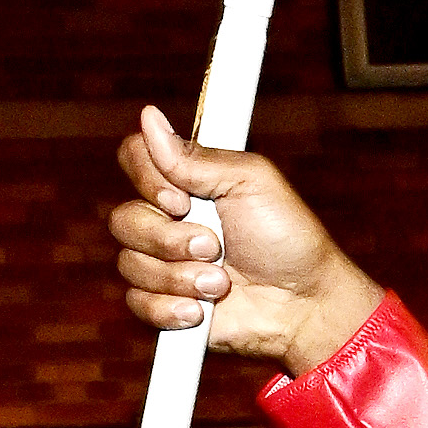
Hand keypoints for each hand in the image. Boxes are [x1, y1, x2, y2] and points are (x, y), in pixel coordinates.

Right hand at [111, 110, 385, 373]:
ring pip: (130, 264)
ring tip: (221, 283)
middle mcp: (167, 219)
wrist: (303, 304)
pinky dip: (171, 308)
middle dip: (170, 239)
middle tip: (214, 247)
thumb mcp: (251, 183)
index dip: (148, 179)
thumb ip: (196, 157)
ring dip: (180, 277)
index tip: (183, 199)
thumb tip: (149, 116)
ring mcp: (163, 263)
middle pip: (123, 219)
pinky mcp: (164, 304)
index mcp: (186, 182)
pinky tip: (202, 311)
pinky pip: (137, 303)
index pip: (133, 158)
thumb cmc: (288, 238)